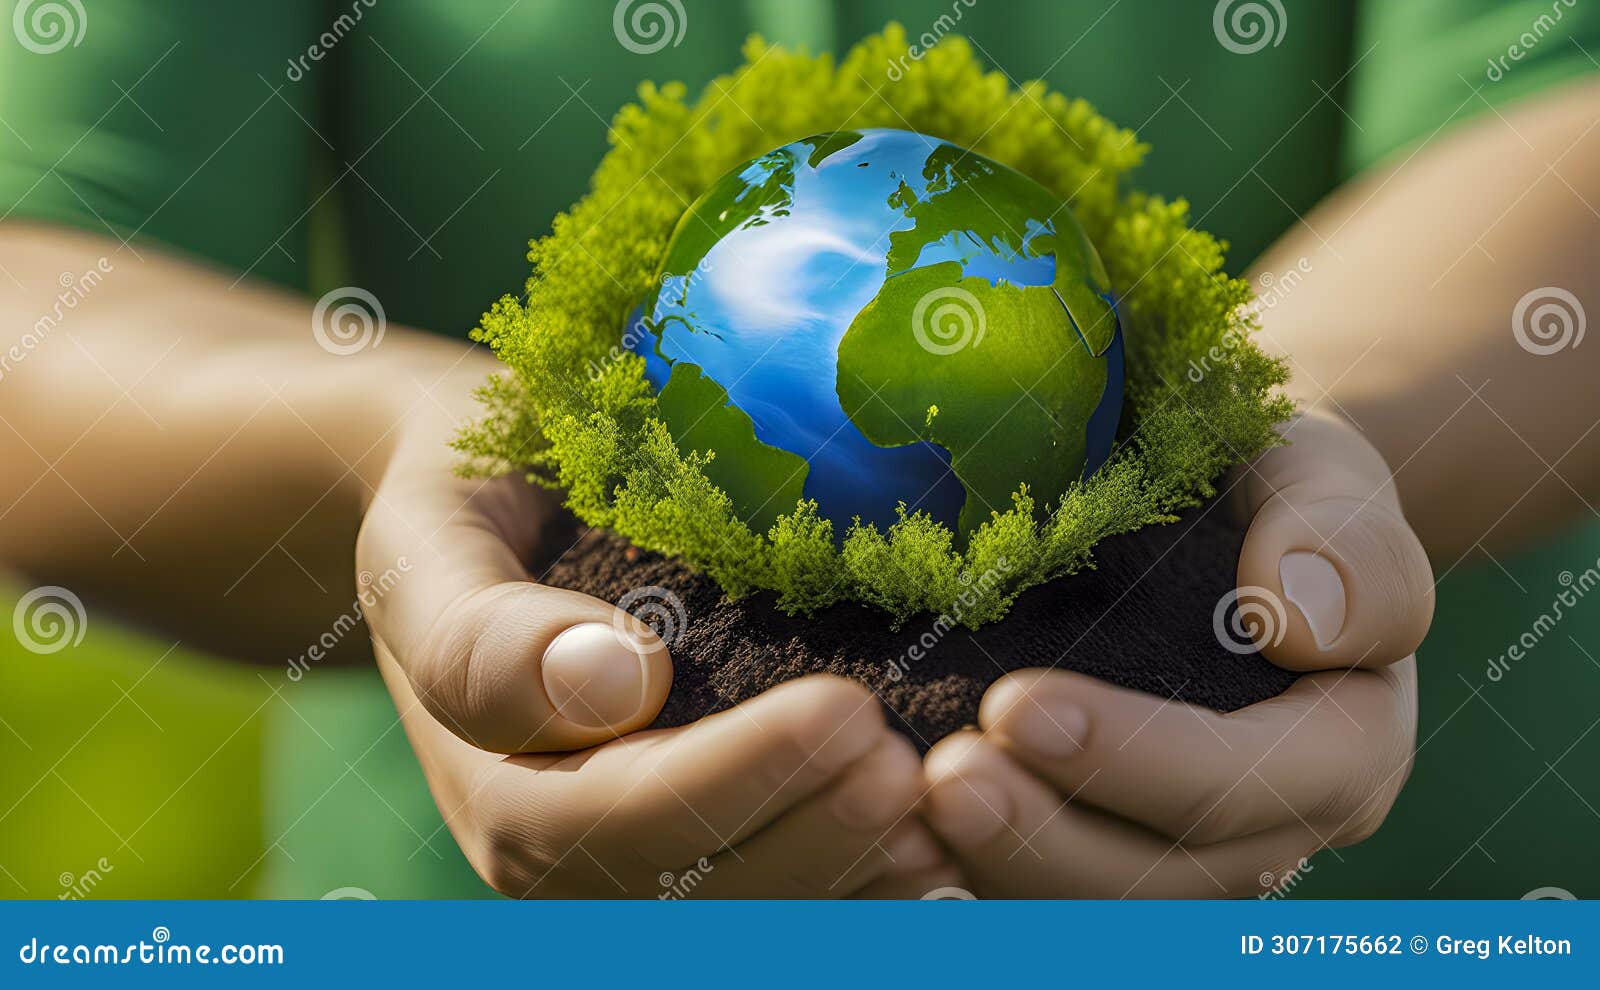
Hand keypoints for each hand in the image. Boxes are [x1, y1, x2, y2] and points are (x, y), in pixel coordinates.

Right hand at [358, 387, 954, 896]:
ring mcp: (625, 868)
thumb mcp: (431, 545)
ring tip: (946, 826)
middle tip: (916, 767)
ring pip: (749, 920)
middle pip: (700, 893)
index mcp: (498, 788)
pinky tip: (944, 864)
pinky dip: (861, 894)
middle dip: (819, 843)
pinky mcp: (689, 852)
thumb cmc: (462, 503)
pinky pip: (775, 902)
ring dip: (854, 890)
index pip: (626, 815)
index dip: (740, 777)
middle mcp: (560, 858)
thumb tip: (618, 683)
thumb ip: (487, 635)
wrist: (478, 510)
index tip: (847, 710)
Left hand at [919, 409, 1433, 896]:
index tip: (1015, 705)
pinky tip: (898, 832)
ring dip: (1001, 868)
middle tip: (939, 779)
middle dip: (1044, 840)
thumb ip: (1341, 539)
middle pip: (1161, 880)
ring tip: (907, 808)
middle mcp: (1271, 829)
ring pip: (1097, 907)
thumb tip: (1291, 616)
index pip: (1243, 785)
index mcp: (1345, 750)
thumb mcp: (1330, 481)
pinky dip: (974, 873)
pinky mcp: (1112, 844)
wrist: (1231, 516)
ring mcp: (1188, 852)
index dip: (1132, 761)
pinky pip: (1048, 890)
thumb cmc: (1279, 493)